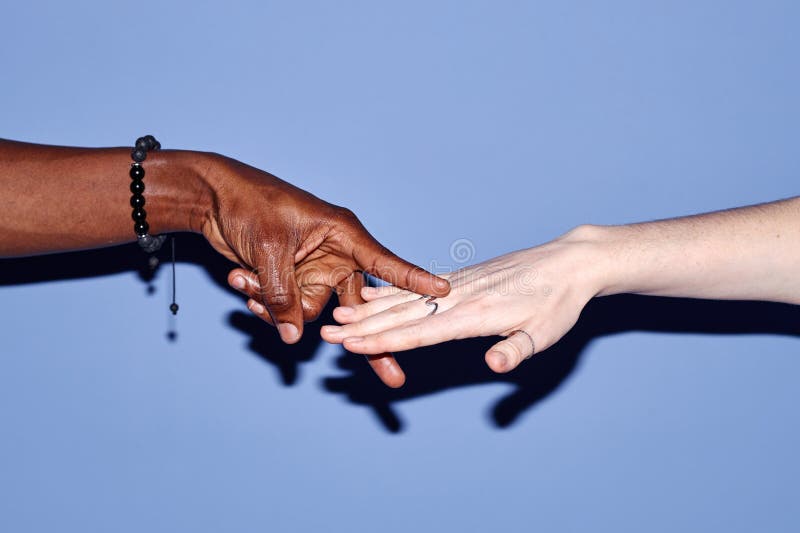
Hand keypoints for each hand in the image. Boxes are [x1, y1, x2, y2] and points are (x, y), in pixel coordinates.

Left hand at [199, 155, 449, 386]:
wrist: (212, 198)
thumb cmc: (249, 203)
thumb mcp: (270, 249)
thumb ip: (285, 294)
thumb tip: (292, 337)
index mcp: (342, 235)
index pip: (385, 263)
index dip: (414, 280)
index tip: (444, 292)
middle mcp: (334, 256)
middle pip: (359, 308)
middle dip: (368, 342)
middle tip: (393, 378)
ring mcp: (313, 271)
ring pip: (309, 313)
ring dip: (275, 307)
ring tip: (247, 285)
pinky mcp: (291, 281)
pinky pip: (286, 308)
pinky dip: (263, 303)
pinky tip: (243, 283)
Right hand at [321, 229, 603, 372]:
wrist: (568, 262)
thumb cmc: (559, 303)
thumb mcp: (545, 332)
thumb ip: (515, 349)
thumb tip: (494, 365)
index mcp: (476, 314)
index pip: (420, 332)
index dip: (383, 341)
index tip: (352, 346)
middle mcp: (458, 297)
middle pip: (402, 315)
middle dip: (362, 327)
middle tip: (327, 334)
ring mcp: (455, 286)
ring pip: (403, 300)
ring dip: (368, 310)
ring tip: (338, 315)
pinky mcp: (458, 279)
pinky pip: (415, 288)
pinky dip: (389, 293)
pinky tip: (371, 295)